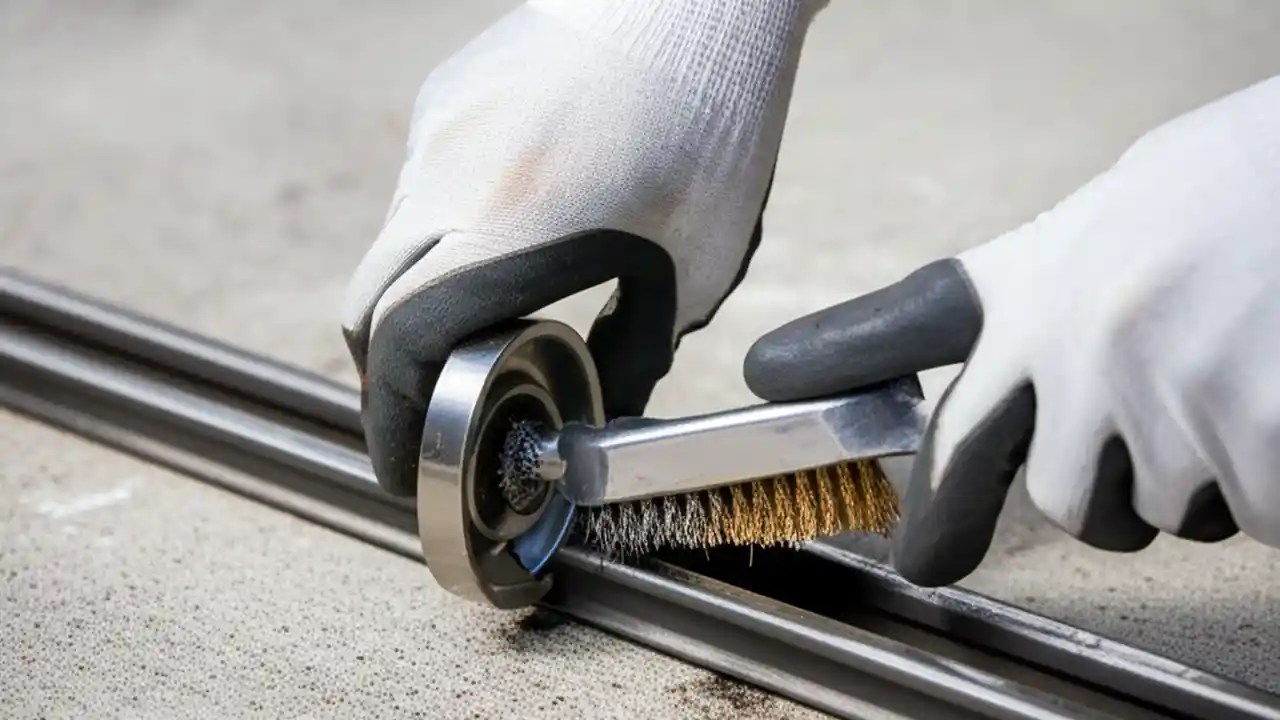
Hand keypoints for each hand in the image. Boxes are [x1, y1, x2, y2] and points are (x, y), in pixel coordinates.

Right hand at [343, 0, 825, 494]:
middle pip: (368, 310)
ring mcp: (437, 131)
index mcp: (511, 229)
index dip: (395, 425)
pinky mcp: (446, 99)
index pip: (405, 347)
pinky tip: (507, 234)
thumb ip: (630, 354)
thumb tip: (593, 411)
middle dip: (391, 383)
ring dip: (417, 305)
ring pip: (390, 248)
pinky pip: (418, 190)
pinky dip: (442, 238)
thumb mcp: (687, 269)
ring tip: (482, 326)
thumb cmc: (715, 127)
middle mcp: (448, 176)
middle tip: (433, 420)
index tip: (407, 469)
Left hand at [745, 75, 1279, 584]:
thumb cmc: (1239, 193)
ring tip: (1237, 376)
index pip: (919, 357)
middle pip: (1055, 497)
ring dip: (1198, 479)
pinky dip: (1271, 485)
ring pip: (1155, 514)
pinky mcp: (1250, 435)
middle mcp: (1077, 343)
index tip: (809, 431)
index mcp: (1039, 285)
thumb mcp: (1111, 228)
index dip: (860, 398)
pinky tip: (1274, 402)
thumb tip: (1026, 390)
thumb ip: (1048, 310)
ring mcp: (1160, 394)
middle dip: (1106, 491)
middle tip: (1166, 419)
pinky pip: (1252, 516)